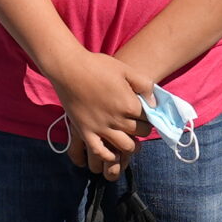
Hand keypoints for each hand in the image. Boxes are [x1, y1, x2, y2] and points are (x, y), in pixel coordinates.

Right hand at [47, 49, 155, 178]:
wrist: (68, 67)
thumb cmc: (97, 65)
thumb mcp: (125, 69)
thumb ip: (144, 85)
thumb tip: (153, 103)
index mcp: (129, 103)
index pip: (149, 117)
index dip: (149, 115)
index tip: (144, 112)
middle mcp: (117, 119)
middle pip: (140, 132)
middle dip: (142, 128)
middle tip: (136, 123)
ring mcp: (100, 127)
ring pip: (125, 146)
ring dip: (131, 144)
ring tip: (128, 137)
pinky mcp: (85, 131)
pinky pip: (100, 152)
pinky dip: (108, 155)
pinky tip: (111, 151)